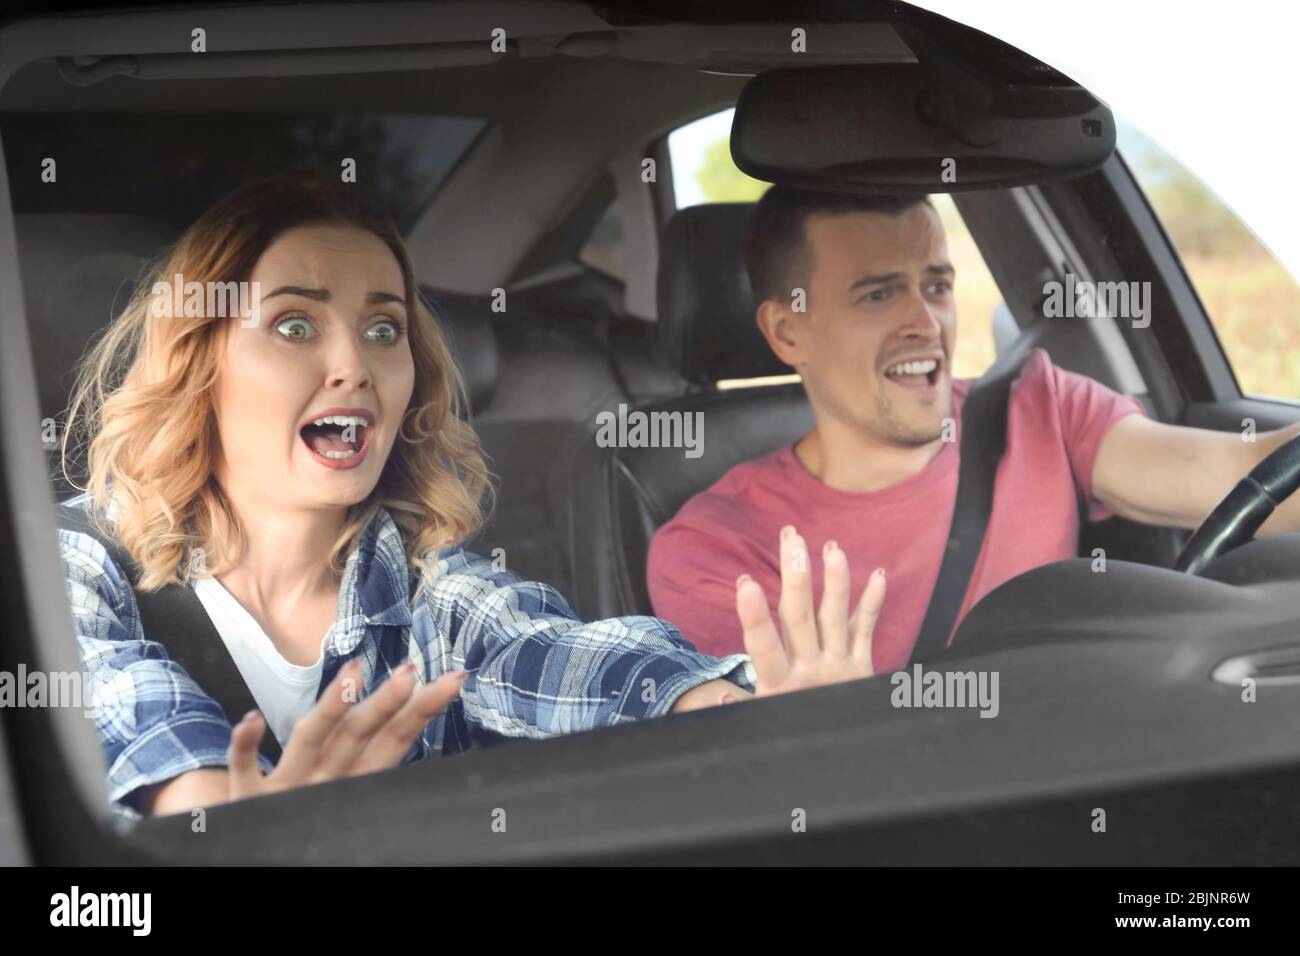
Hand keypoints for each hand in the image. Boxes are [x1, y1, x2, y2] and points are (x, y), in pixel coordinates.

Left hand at [226, 659, 466, 800]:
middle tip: (410, 673)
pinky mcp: (247, 799)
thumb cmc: (307, 824)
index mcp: (351, 781)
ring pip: (311, 742)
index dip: (419, 711)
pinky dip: (244, 744)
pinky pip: (243, 769)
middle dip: (385, 704)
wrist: (259, 857)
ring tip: (354, 672)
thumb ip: (368, 762)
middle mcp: (323, 783)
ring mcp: (285, 790)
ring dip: (333, 709)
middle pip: (357, 736)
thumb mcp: (343, 796)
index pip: (391, 741)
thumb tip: (406, 721)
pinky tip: (251, 718)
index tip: (449, 680)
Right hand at [670, 526, 884, 713]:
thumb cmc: (791, 730)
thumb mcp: (762, 722)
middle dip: (795, 577)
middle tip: (791, 538)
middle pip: (800, 618)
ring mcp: (839, 666)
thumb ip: (741, 707)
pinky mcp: (862, 666)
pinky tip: (880, 576)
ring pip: (835, 617)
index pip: (764, 646)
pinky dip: (873, 603)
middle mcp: (810, 671)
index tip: (744, 581)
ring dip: (835, 580)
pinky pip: (866, 630)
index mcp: (779, 684)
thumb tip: (721, 695)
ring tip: (832, 547)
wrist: (839, 752)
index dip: (754, 615)